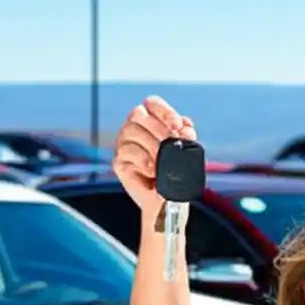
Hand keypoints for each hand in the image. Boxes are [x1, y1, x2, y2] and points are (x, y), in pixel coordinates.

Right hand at [112, 95, 197, 213]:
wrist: (167, 201)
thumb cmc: (175, 173)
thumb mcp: (186, 150)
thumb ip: (186, 135)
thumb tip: (185, 128)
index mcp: (150, 121)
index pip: (152, 103)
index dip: (164, 112)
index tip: (177, 126)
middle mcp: (134, 129)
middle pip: (138, 114)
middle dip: (159, 130)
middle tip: (172, 145)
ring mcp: (123, 144)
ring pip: (131, 131)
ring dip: (152, 146)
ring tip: (163, 161)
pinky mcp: (118, 161)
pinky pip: (128, 152)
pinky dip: (144, 160)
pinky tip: (154, 170)